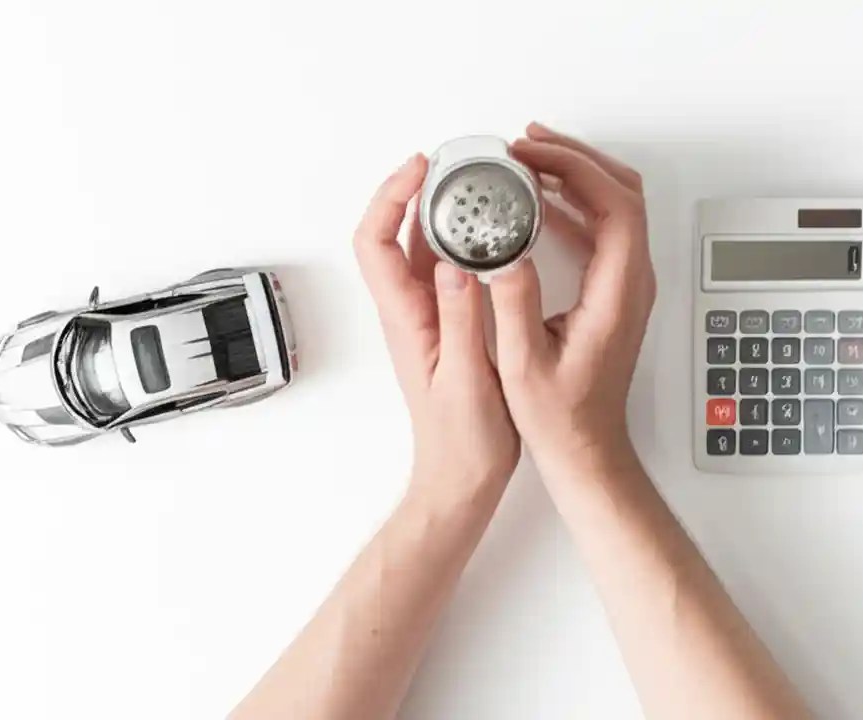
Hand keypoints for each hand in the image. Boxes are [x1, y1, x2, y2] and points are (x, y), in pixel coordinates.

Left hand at [353, 154, 519, 499]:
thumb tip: (454, 265)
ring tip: (467, 181)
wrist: (461, 476)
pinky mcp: (449, 324)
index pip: (376, 243)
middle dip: (413, 188)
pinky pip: (446, 268)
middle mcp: (411, 311)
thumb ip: (462, 322)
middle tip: (448, 160)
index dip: (390, 198)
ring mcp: (428, 316)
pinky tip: (486, 230)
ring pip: (419, 247)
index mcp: (407, 320)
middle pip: (392, 233)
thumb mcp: (466, 381)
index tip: (420, 168)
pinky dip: (459, 238)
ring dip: (435, 209)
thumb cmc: (462, 441)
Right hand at [488, 124, 654, 477]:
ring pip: (615, 205)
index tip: (532, 155)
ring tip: (528, 160)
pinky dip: (571, 203)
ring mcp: (627, 284)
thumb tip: (504, 255)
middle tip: (528, 143)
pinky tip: (536, 202)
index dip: (575, 167)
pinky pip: (601, 228)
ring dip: (574, 175)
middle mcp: (632, 282)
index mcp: (618, 293)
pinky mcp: (614, 290)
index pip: (615, 205)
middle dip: (576, 157)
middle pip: (622, 192)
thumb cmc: (562, 416)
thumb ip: (515, 305)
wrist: (587, 447)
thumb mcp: (524, 365)